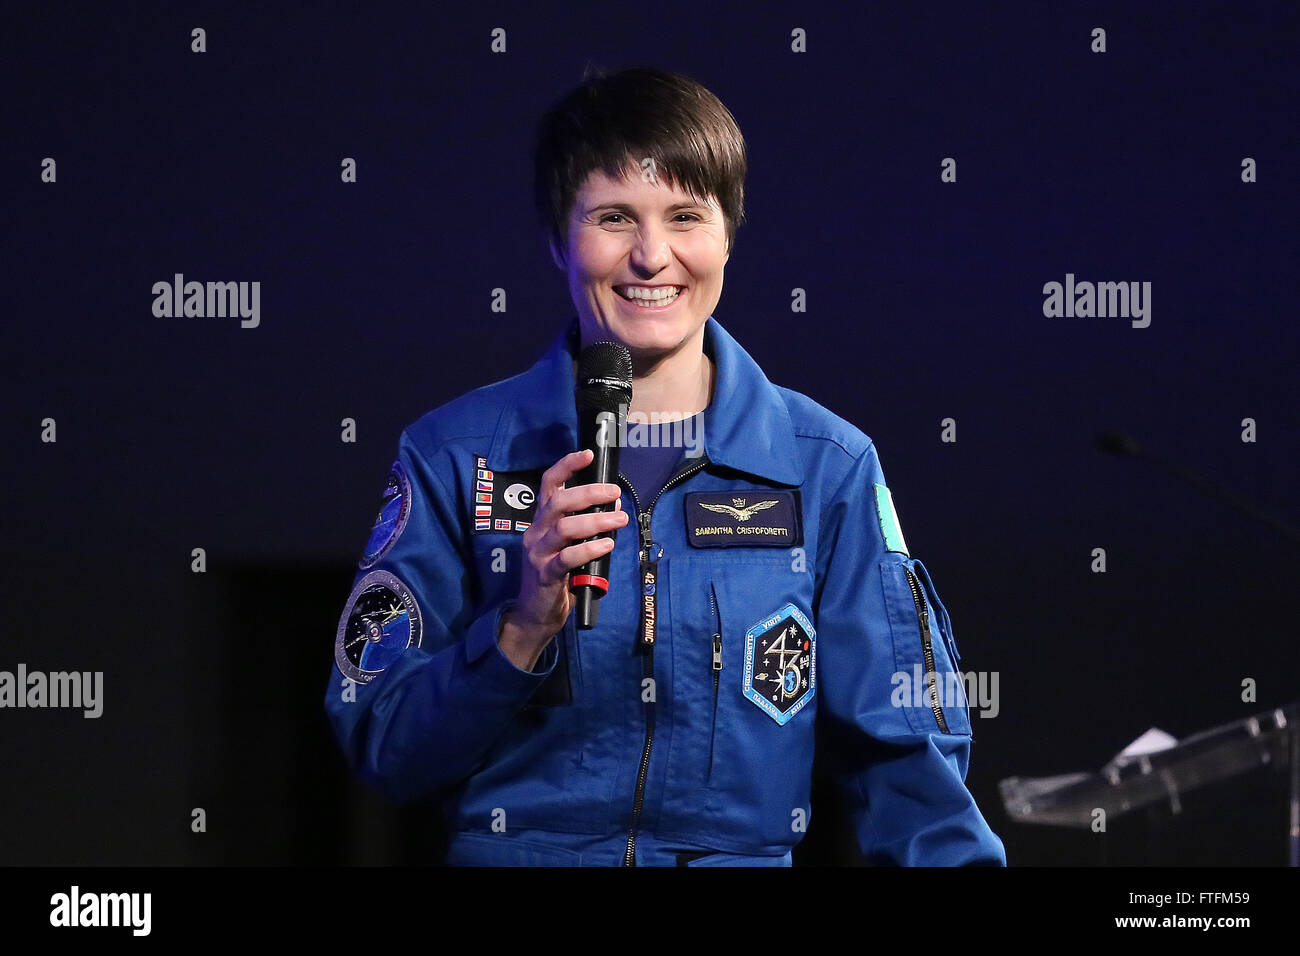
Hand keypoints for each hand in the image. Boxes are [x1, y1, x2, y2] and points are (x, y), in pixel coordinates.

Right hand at [498, 448, 625, 668]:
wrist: (535, 613)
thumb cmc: (556, 575)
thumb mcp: (569, 545)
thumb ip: (587, 525)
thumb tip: (613, 506)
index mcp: (541, 520)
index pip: (548, 484)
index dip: (566, 466)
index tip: (587, 454)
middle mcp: (535, 531)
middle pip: (558, 502)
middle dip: (589, 493)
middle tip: (615, 493)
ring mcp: (538, 552)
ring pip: (565, 527)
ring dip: (596, 521)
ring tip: (620, 520)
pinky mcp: (545, 574)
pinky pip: (568, 557)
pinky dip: (590, 549)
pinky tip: (607, 545)